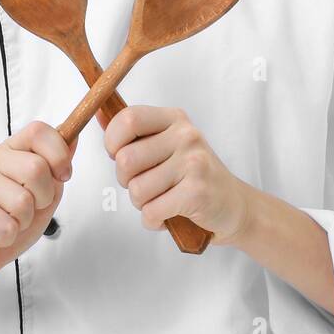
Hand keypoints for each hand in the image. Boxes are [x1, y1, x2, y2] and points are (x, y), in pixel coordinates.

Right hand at [0, 121, 76, 282]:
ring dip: (23, 222)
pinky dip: (8, 238)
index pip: (38, 132)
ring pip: (22, 201)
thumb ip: (56, 168)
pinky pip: (6, 225)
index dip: (59, 155)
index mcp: (9, 149)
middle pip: (36, 168)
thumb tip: (74, 137)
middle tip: (26, 210)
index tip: (63, 177)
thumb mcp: (43, 193)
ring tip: (8, 223)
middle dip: (43, 199)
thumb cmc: (9, 221)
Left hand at [104, 105, 253, 244]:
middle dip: (126, 181)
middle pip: (126, 159)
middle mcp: (186, 136)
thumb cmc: (193, 176)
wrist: (234, 205)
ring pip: (136, 189)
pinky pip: (151, 211)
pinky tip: (167, 216)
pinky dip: (153, 221)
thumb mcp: (167, 145)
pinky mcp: (197, 192)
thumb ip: (134, 133)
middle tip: (145, 185)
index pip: (128, 119)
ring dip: (142, 204)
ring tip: (161, 200)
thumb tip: (99, 113)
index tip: (118, 155)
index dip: (113, 142)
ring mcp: (194, 163)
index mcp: (174, 119)